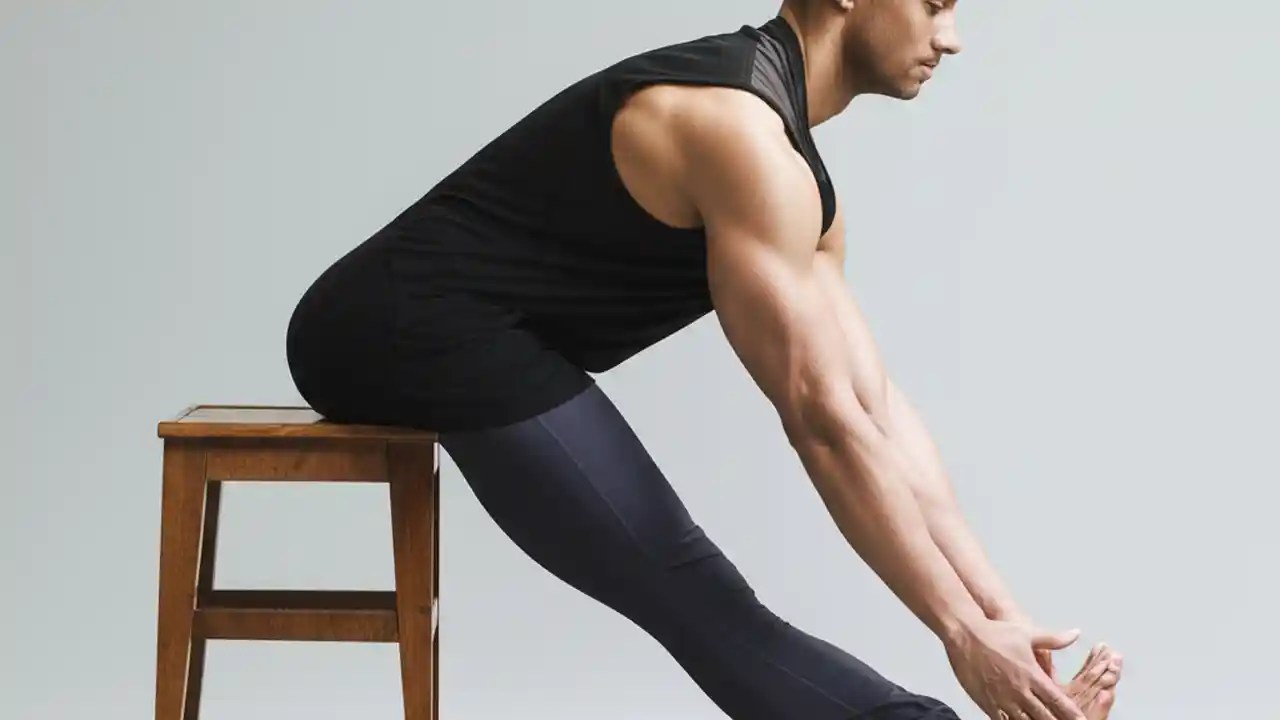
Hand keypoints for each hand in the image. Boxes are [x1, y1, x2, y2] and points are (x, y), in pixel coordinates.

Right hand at [943, 618, 1084, 719]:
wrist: (965, 634)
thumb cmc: (996, 633)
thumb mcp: (1028, 633)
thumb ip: (1054, 639)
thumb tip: (1075, 634)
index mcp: (1033, 675)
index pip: (1058, 700)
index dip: (1072, 714)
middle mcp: (1020, 690)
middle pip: (1045, 716)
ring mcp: (1003, 699)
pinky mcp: (987, 703)